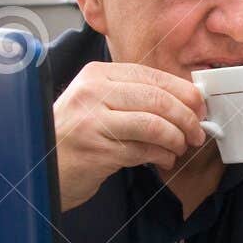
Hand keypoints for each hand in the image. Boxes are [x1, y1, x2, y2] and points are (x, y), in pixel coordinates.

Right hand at [52, 61, 209, 210]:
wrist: (43, 168)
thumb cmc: (77, 136)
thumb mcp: (100, 104)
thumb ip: (135, 97)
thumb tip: (186, 100)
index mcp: (97, 75)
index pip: (151, 76)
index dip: (183, 92)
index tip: (200, 106)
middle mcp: (92, 93)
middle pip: (157, 99)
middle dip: (186, 117)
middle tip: (197, 132)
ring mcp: (93, 121)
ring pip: (154, 125)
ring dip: (176, 139)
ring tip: (180, 147)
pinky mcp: (97, 150)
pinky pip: (144, 150)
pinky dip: (162, 156)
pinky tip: (164, 160)